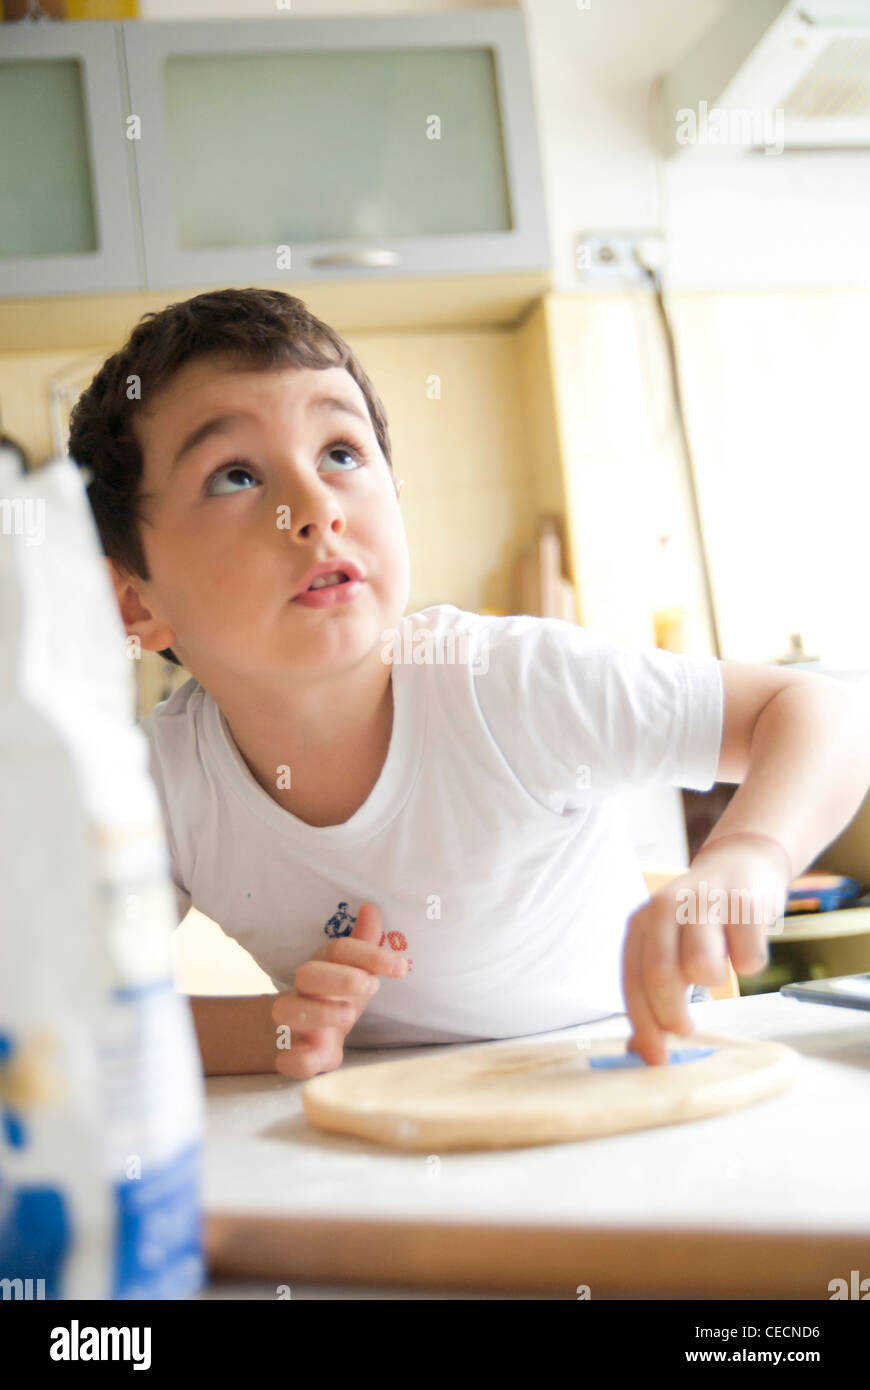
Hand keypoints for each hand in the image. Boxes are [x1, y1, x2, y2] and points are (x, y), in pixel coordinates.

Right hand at [271, 902, 408, 1078]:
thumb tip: (371, 907)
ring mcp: (295, 1022)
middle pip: (307, 973)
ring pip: (287, 1009)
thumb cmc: (334, 998)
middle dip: (340, 977)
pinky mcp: (294, 1055)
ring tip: (349, 1016)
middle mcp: (303, 990)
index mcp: (322, 966)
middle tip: (372, 986)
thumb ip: (364, 944)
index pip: (338, 949)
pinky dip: (299, 1059)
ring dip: (319, 1012)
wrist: (303, 1037)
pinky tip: (317, 1055)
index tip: (401, 967)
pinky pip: (287, 1058)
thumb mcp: (353, 971)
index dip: (370, 955)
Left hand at [622, 838, 789, 1064]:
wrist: (741, 864)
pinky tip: (745, 942)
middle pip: (660, 975)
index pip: (633, 980)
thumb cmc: (701, 919)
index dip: (643, 1023)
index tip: (656, 1057)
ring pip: (703, 967)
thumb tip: (640, 1050)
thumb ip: (652, 991)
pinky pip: (749, 960)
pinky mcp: (745, 903)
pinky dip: (749, 963)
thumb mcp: (669, 946)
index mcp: (641, 922)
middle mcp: (666, 907)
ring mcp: (705, 902)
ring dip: (713, 982)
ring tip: (718, 966)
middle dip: (672, 1014)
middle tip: (685, 1030)